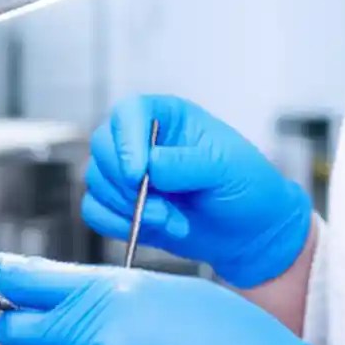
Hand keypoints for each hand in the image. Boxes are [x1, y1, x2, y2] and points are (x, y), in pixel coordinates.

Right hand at [85, 94, 312, 287]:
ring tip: (171, 219)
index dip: (126, 141)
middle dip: (126, 185)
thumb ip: (186, 163)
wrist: (250, 232)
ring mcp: (126, 173)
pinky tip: (152, 228)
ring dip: (129, 209)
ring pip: (96, 182)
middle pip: (102, 148)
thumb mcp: (226, 167)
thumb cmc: (247, 187)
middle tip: (161, 206)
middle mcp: (139, 140)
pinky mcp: (120, 204)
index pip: (128, 113)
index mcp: (165, 117)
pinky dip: (116, 224)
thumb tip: (149, 167)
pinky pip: (94, 211)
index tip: (138, 173)